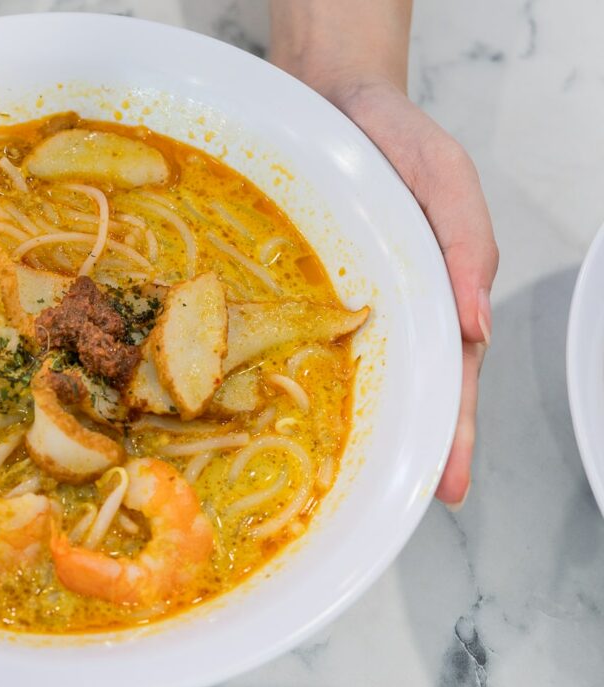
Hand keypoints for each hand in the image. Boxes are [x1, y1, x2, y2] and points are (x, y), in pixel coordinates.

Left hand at [330, 79, 496, 506]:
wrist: (333, 99)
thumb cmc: (399, 137)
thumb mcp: (446, 177)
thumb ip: (464, 243)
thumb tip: (476, 324)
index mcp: (440, 291)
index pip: (453, 372)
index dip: (451, 429)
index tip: (445, 485)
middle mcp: (397, 307)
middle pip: (408, 387)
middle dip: (409, 447)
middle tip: (398, 504)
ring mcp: (354, 302)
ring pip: (360, 372)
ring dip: (361, 424)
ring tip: (351, 481)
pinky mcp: (309, 289)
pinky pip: (309, 338)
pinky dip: (308, 374)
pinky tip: (293, 409)